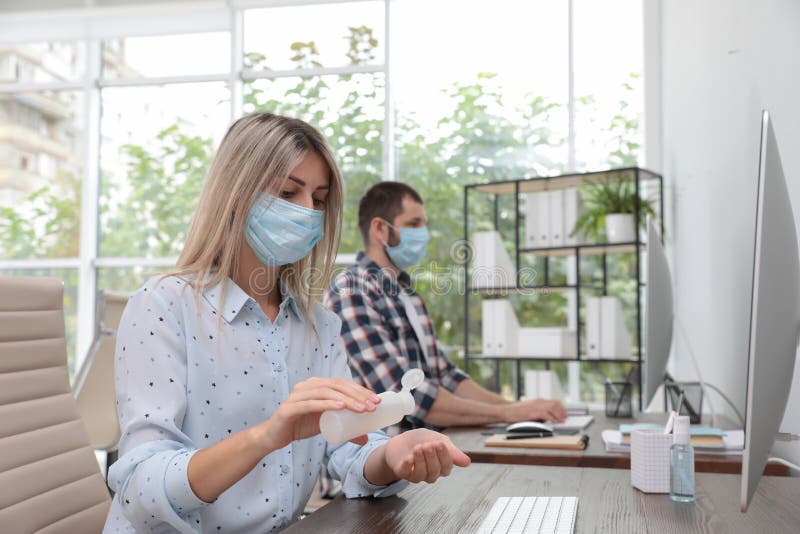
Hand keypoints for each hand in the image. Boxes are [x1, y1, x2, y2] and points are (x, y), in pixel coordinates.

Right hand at [258, 377, 380, 450]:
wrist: (274, 436)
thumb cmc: (301, 426)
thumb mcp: (325, 426)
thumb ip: (344, 430)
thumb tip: (365, 438)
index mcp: (317, 385)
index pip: (343, 383)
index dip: (361, 390)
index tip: (377, 401)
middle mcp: (307, 385)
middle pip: (337, 386)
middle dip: (358, 395)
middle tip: (373, 406)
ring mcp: (298, 395)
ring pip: (326, 393)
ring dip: (347, 400)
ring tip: (362, 409)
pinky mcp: (290, 408)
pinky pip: (311, 403)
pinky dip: (327, 404)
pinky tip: (340, 407)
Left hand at [383, 429, 470, 483]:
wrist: (403, 439)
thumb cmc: (423, 440)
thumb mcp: (440, 441)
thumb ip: (452, 452)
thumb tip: (468, 462)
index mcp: (441, 466)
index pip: (446, 467)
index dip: (444, 456)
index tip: (440, 443)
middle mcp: (430, 473)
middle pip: (434, 471)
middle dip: (431, 457)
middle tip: (428, 445)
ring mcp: (416, 475)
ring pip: (421, 474)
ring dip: (420, 460)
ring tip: (418, 448)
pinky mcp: (403, 473)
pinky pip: (406, 473)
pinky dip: (408, 465)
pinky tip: (409, 458)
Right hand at [504, 399, 567, 422]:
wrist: (506, 411)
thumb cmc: (516, 412)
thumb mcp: (530, 410)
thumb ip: (539, 413)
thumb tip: (548, 419)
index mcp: (538, 401)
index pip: (554, 401)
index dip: (561, 408)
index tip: (564, 414)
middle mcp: (539, 402)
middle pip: (555, 404)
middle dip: (562, 411)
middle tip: (565, 418)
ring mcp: (536, 406)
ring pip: (553, 409)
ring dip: (558, 415)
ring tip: (562, 421)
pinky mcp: (533, 412)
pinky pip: (546, 415)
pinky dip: (552, 419)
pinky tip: (554, 422)